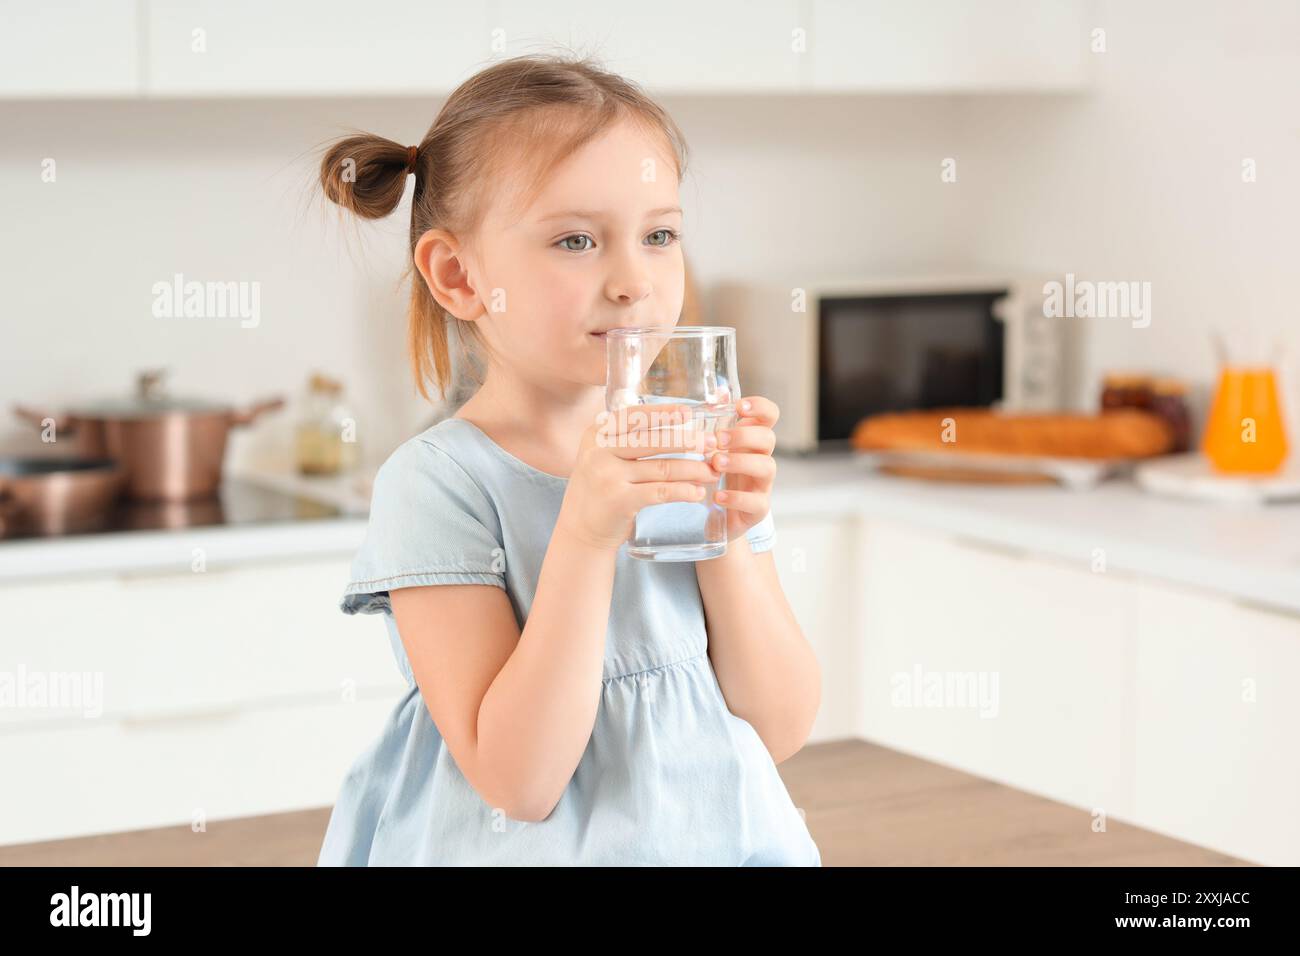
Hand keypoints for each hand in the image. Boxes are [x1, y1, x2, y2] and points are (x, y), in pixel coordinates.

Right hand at [554, 404, 719, 551]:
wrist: (580, 528)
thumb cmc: (600, 488)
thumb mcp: (603, 455)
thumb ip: (627, 438)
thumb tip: (675, 423)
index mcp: (596, 433)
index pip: (634, 417)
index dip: (663, 413)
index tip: (689, 413)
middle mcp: (599, 451)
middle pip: (653, 441)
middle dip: (688, 441)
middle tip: (712, 443)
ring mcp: (608, 476)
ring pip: (662, 468)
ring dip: (693, 469)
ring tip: (711, 471)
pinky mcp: (619, 500)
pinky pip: (661, 491)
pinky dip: (684, 491)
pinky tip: (697, 492)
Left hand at [707, 396, 777, 542]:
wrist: (717, 519)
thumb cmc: (717, 477)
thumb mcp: (714, 448)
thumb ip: (718, 421)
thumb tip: (720, 391)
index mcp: (752, 440)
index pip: (770, 416)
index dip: (760, 407)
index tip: (740, 407)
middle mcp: (761, 459)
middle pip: (768, 438)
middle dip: (744, 435)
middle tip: (718, 439)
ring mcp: (762, 484)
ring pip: (767, 467)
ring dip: (741, 462)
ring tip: (716, 463)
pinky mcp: (758, 509)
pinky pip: (756, 502)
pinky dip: (736, 497)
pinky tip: (717, 496)